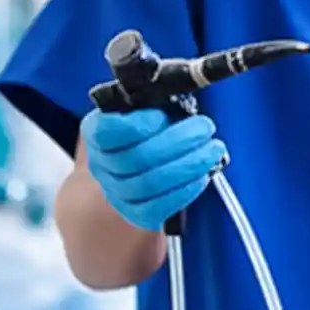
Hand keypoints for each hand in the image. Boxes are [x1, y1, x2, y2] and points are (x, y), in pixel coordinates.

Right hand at [79, 109, 227, 231]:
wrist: (134, 164)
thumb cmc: (145, 126)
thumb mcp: (144, 105)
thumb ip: (155, 102)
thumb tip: (181, 95)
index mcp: (96, 132)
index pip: (106, 132)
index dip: (138, 124)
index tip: (164, 114)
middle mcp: (100, 164)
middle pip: (136, 158)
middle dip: (178, 141)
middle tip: (205, 127)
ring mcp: (115, 192)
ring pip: (148, 185)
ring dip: (188, 165)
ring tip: (213, 149)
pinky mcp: (134, 214)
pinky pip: (157, 208)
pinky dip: (184, 191)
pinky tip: (203, 175)